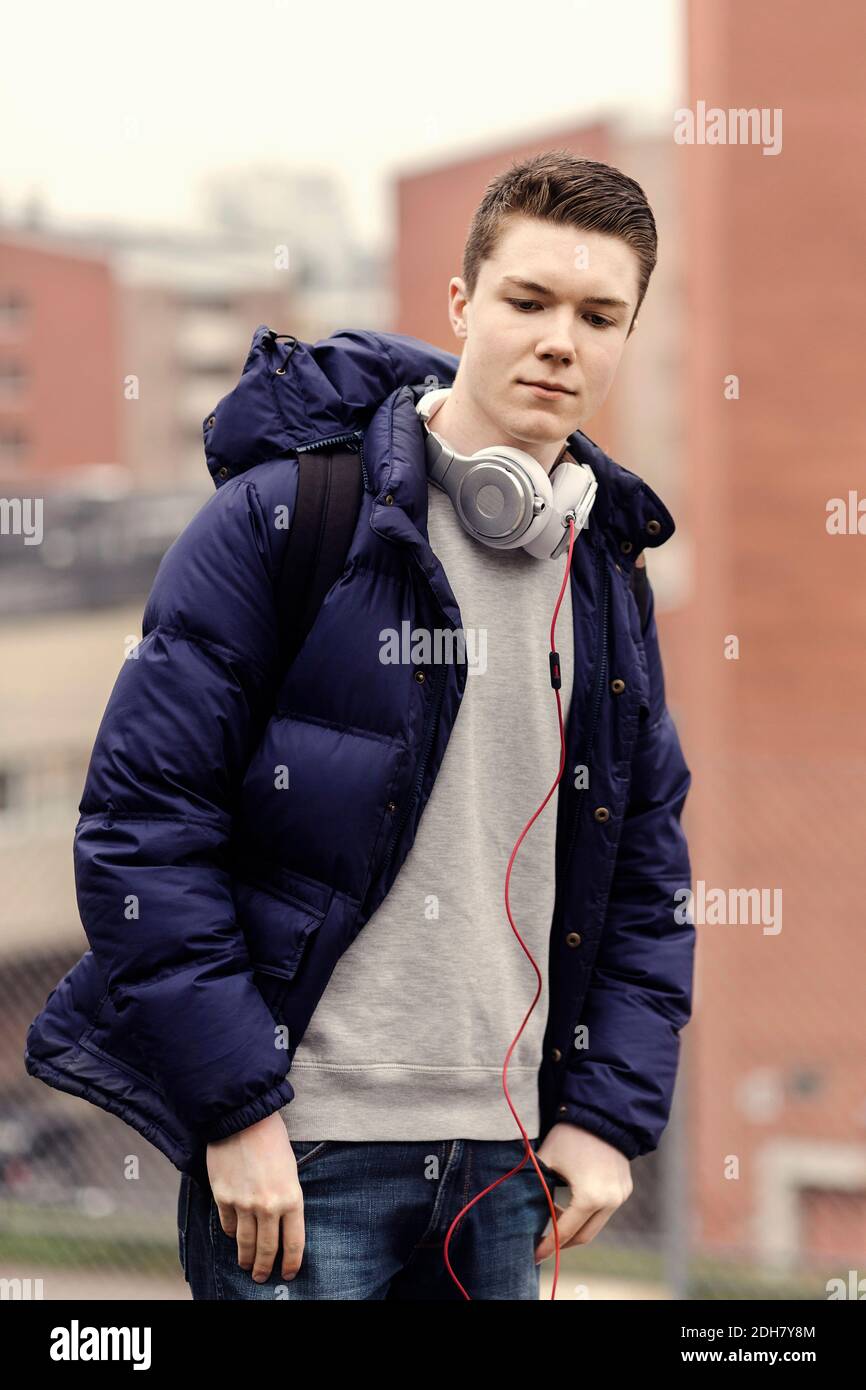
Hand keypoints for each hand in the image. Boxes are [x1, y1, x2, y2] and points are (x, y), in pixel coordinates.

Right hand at [206, 1112, 305, 1282]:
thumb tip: (281, 1222)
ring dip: (246, 1258)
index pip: (294, 1243)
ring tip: (246, 1265)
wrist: (243, 1117)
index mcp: (291, 1198)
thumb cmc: (272, 1138)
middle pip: (267, 1249)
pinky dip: (230, 1233)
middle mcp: (268, 1206)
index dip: (292, 1262)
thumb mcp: (290, 1169)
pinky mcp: (223, 1197)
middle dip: (265, 1268)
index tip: (290, 1273)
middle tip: (263, 1278)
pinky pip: (227, 1225)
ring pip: (244, 1243)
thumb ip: (286, 1197)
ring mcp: (243, 1204)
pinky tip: (232, 1236)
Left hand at [533, 1123, 632, 1262]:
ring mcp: (620, 1196)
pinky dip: (589, 1214)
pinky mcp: (625, 1189)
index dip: (548, 1245)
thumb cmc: (569, 1135)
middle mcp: (609, 1202)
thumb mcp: (546, 1161)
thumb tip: (527, 1211)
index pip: (564, 1231)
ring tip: (556, 1221)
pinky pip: (605, 1210)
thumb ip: (538, 1187)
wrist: (602, 1113)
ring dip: (577, 1227)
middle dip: (563, 1243)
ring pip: (596, 1225)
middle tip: (544, 1244)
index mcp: (589, 1197)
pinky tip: (572, 1207)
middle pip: (584, 1236)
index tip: (535, 1256)